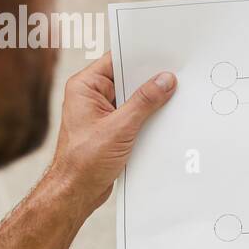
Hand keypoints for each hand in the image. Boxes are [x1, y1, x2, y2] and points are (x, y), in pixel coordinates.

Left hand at [47, 52, 176, 216]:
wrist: (76, 191)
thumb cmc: (83, 161)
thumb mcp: (120, 128)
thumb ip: (144, 102)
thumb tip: (164, 81)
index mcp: (84, 87)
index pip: (116, 61)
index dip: (140, 58)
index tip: (163, 58)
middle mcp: (91, 96)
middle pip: (127, 79)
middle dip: (149, 82)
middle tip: (173, 80)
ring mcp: (102, 112)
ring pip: (133, 99)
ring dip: (150, 103)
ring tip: (169, 101)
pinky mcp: (111, 128)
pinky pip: (134, 115)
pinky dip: (147, 117)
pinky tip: (161, 120)